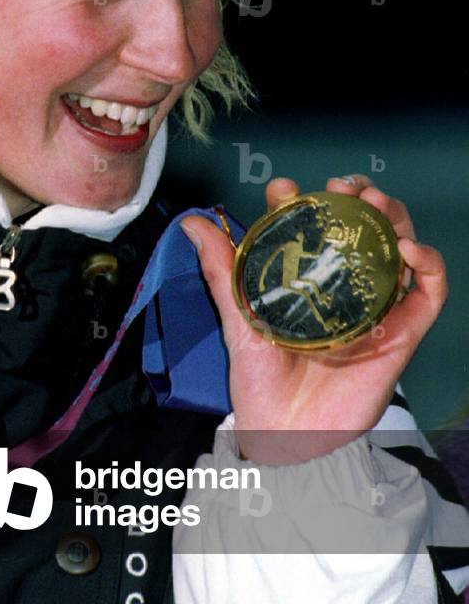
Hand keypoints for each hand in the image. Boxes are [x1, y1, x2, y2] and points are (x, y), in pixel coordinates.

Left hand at [180, 175, 448, 463]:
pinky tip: (407, 248)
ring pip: (398, 247)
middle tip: (341, 187)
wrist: (284, 433)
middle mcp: (343, 284)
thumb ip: (221, 269)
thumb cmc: (260, 378)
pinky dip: (428, 263)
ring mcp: (375, 305)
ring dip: (393, 217)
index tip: (283, 188)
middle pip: (361, 226)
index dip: (300, 198)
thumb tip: (191, 221)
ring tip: (374, 203)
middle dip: (356, 196)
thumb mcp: (237, 317)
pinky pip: (429, 292)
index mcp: (304, 276)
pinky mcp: (401, 332)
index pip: (310, 223)